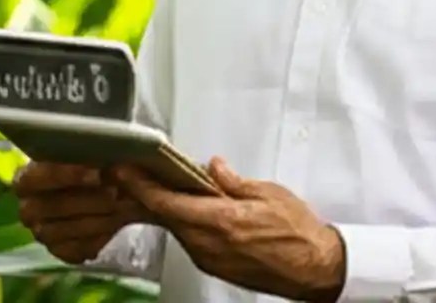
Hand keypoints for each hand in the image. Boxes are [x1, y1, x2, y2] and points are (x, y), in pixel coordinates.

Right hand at [14, 161, 152, 264]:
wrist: (115, 195)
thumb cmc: (99, 167)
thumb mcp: (99, 155)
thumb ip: (99, 157)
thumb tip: (113, 165)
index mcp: (27, 178)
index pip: (33, 178)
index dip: (63, 175)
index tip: (96, 172)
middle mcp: (28, 208)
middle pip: (52, 207)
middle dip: (88, 200)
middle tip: (115, 192)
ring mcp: (41, 232)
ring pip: (65, 231)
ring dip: (98, 219)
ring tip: (124, 206)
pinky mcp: (59, 250)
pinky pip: (75, 251)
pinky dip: (97, 239)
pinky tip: (115, 224)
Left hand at [115, 157, 345, 301]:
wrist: (314, 269)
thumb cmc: (298, 232)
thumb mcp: (269, 194)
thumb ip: (235, 181)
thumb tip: (213, 167)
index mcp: (221, 221)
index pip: (166, 203)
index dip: (139, 186)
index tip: (121, 172)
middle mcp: (208, 244)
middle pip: (165, 216)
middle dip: (147, 194)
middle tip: (132, 173)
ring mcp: (209, 258)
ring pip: (177, 228)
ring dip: (167, 208)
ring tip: (162, 185)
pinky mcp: (214, 267)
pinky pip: (190, 240)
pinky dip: (183, 222)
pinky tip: (188, 209)